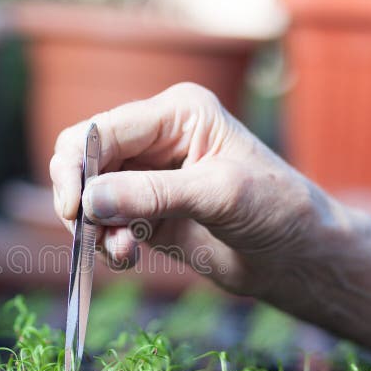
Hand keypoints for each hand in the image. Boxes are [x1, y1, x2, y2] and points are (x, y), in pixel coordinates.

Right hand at [50, 82, 344, 299]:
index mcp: (176, 114)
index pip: (103, 130)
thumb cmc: (276, 209)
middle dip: (80, 196)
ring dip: (95, 227)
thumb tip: (88, 200)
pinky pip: (106, 223)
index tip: (73, 207)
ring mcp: (149, 178)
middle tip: (84, 232)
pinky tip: (127, 257)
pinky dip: (107, 242)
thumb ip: (151, 194)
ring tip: (122, 253)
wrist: (297, 255)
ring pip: (91, 195)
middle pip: (86, 159)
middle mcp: (157, 140)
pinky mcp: (147, 213)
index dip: (77, 165)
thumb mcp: (218, 194)